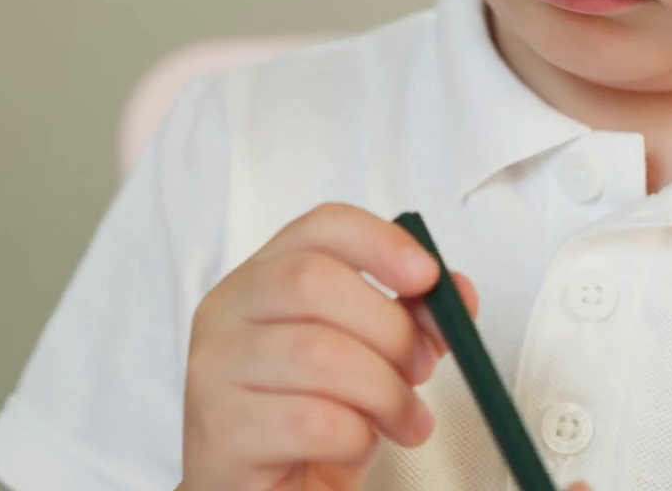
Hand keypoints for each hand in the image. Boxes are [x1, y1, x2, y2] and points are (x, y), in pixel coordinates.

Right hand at [179, 203, 479, 490]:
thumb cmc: (313, 419)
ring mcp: (213, 371)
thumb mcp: (369, 358)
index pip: (319, 227)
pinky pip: (309, 420)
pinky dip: (354, 435)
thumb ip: (409, 318)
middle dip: (389, 328)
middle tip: (421, 369)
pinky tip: (357, 444)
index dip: (380, 242)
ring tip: (403, 420)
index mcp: (262, 278)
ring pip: (317, 353)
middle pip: (313, 282)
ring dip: (383, 391)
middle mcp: (226, 312)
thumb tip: (458, 292)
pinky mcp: (220, 432)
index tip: (427, 275)